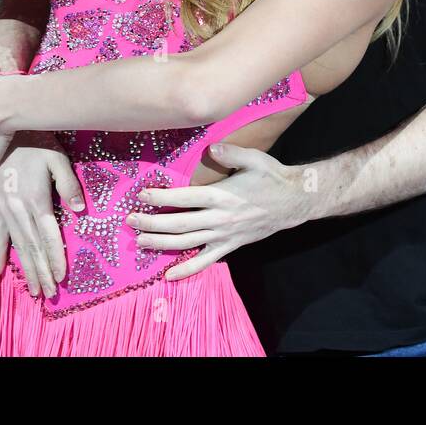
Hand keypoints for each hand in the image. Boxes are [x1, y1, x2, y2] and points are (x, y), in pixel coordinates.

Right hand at [0, 132, 84, 298]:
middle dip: (41, 272)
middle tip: (48, 294)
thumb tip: (80, 210)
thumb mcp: (58, 158)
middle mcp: (17, 209)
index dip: (54, 259)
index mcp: (35, 199)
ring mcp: (3, 210)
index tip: (61, 278)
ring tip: (32, 290)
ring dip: (24, 269)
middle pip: (32, 248)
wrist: (1, 129)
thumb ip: (69, 184)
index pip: (48, 236)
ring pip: (16, 246)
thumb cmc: (36, 142)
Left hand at [124, 143, 313, 280]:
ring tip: (140, 241)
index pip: (184, 198)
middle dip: (151, 222)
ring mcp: (224, 235)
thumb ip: (231, 153)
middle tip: (130, 221)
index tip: (141, 195)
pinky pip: (205, 261)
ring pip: (186, 243)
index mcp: (222, 195)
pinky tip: (169, 276)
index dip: (161, 197)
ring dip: (160, 243)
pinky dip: (186, 270)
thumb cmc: (272, 177)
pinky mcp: (230, 246)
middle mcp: (220, 218)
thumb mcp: (255, 158)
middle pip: (179, 224)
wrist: (295, 201)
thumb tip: (211, 148)